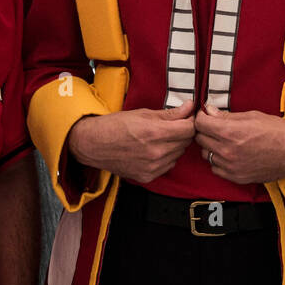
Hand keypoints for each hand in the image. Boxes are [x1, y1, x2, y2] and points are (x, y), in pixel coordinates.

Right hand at [66, 101, 195, 183]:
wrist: (93, 145)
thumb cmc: (115, 126)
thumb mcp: (143, 114)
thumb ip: (170, 113)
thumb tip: (189, 107)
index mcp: (154, 133)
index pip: (188, 129)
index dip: (190, 121)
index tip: (187, 117)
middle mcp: (156, 153)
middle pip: (185, 142)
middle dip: (182, 132)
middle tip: (172, 125)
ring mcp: (152, 167)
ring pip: (178, 154)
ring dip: (175, 145)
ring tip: (160, 137)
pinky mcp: (148, 176)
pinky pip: (168, 165)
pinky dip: (166, 157)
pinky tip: (154, 150)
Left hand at [194, 105, 284, 183]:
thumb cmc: (279, 133)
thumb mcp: (252, 116)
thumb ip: (228, 116)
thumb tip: (211, 112)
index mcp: (231, 133)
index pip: (200, 123)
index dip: (202, 116)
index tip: (206, 115)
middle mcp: (228, 151)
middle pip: (200, 139)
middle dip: (206, 130)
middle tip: (216, 126)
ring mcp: (231, 166)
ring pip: (206, 154)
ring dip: (211, 146)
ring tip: (225, 141)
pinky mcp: (236, 177)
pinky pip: (215, 168)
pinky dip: (219, 160)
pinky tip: (230, 153)